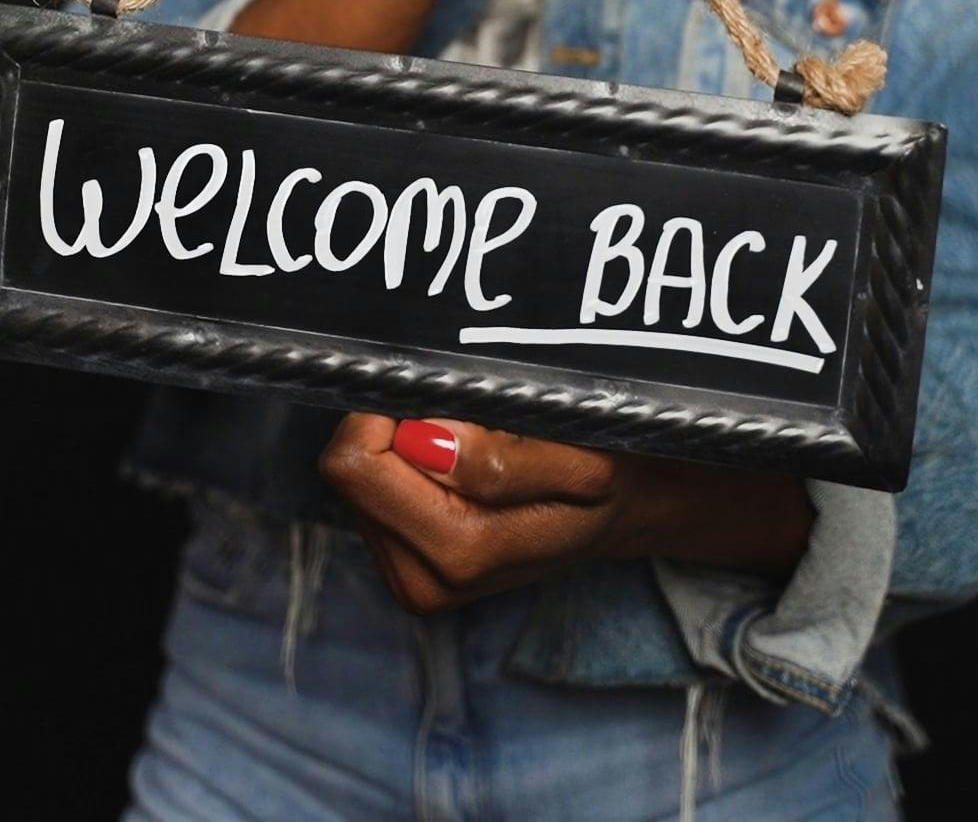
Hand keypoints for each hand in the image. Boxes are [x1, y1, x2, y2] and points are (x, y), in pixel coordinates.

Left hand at [319, 414, 814, 614]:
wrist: (631, 514)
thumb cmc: (610, 476)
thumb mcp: (580, 461)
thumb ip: (502, 459)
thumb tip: (422, 438)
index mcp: (456, 553)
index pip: (354, 463)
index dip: (388, 411)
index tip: (442, 397)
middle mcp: (422, 579)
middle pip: (346, 468)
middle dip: (398, 430)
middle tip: (469, 421)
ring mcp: (411, 576)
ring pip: (355, 478)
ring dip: (405, 448)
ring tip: (476, 445)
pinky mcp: (405, 563)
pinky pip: (371, 490)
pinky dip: (408, 465)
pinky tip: (460, 465)